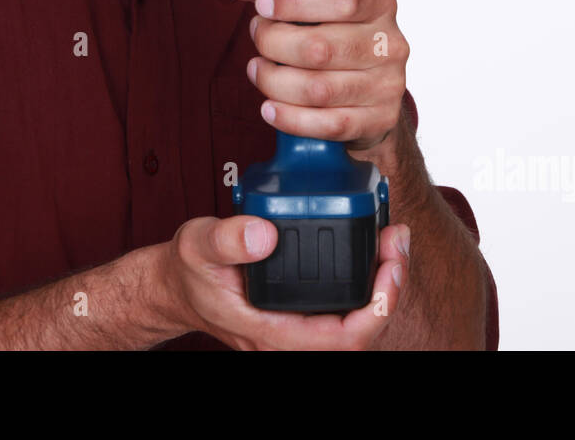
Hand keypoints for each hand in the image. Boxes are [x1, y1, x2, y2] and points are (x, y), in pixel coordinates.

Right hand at [158, 213, 410, 349]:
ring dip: (383, 287)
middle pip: (362, 334)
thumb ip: (228, 239)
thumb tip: (265, 234)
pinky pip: (347, 313)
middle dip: (391, 289)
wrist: (177, 288)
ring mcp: (299, 333)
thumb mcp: (198, 244)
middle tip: (397, 240)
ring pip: (358, 326)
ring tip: (392, 242)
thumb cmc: (189, 271)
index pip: (343, 339)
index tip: (390, 262)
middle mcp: (290, 341)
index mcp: (271, 332)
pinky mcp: (304, 319)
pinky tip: (373, 253)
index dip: (378, 306)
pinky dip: (367, 285)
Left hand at [222, 0, 408, 151]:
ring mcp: (388, 84)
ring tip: (258, 69)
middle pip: (320, 48)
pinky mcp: (380, 119)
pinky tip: (270, 106)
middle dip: (273, 43)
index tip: (263, 4)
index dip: (294, 2)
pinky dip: (289, 117)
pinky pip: (327, 124)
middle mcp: (390, 43)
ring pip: (317, 89)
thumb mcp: (308, 0)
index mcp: (379, 2)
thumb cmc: (334, 33)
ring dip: (274, 80)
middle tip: (258, 36)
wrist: (370, 87)